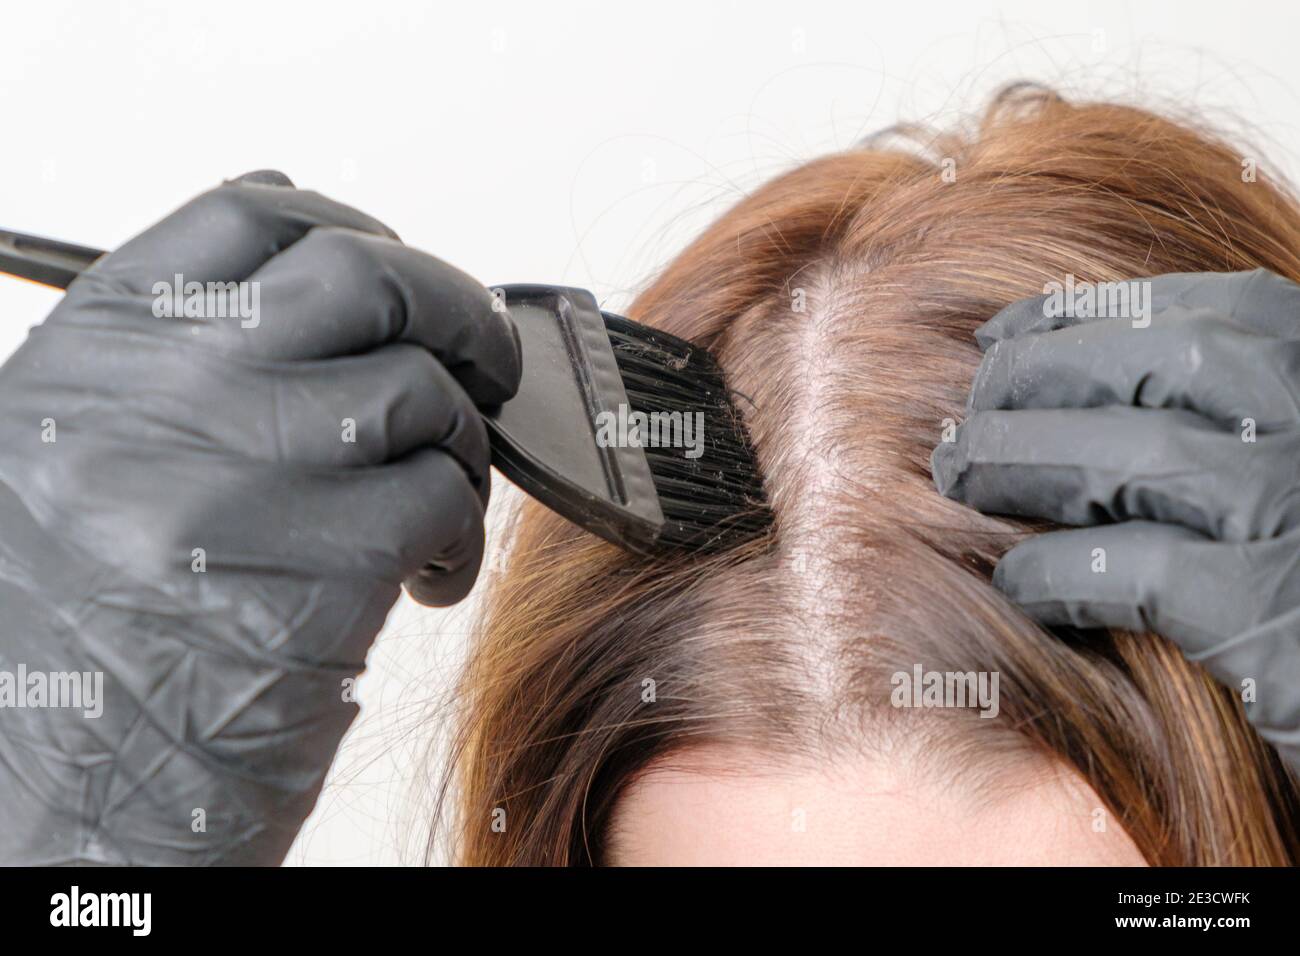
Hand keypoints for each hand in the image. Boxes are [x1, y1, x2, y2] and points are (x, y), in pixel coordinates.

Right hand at [0, 171, 519, 863]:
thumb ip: (185, 366)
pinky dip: (459, 532)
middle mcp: (168, 395)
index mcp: (101, 354)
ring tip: (432, 503)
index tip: (394, 280)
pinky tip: (426, 575)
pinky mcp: (322, 570)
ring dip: (458, 446)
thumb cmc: (78, 637)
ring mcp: (245, 476)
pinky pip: (444, 497)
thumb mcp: (84, 461)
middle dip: (455, 313)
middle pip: (368, 278)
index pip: (254, 215)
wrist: (58, 800)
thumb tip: (314, 291)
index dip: (351, 232)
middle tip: (482, 360)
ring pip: (424, 392)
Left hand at [932, 269, 1299, 772]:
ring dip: (1022, 461)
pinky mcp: (1276, 616)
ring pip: (1135, 454)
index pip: (1206, 311)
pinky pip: (1138, 571)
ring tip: (961, 481)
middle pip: (1161, 359)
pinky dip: (1059, 570)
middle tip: (964, 420)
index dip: (1084, 318)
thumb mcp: (1291, 459)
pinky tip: (1019, 582)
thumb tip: (1064, 369)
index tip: (998, 338)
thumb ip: (1226, 413)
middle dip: (1037, 377)